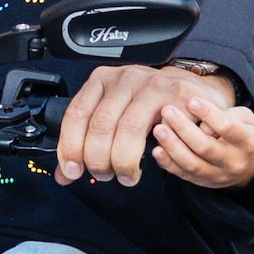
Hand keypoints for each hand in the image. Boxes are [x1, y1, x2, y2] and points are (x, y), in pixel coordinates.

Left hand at [56, 61, 233, 189]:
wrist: (188, 92)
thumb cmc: (147, 107)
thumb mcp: (113, 117)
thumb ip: (86, 142)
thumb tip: (64, 174)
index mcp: (101, 80)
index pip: (76, 114)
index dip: (70, 147)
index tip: (72, 172)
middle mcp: (124, 78)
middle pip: (100, 125)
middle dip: (98, 159)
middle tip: (103, 175)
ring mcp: (151, 85)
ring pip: (128, 130)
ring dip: (123, 162)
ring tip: (125, 176)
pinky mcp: (176, 96)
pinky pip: (160, 132)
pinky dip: (153, 153)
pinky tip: (151, 161)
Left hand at [153, 97, 253, 189]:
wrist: (249, 167)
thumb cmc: (242, 132)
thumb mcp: (245, 119)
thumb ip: (226, 116)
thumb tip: (200, 123)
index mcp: (248, 142)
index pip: (227, 127)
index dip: (208, 113)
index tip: (191, 100)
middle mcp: (233, 162)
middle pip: (205, 147)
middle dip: (184, 128)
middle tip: (167, 111)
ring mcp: (217, 175)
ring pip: (192, 164)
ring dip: (173, 146)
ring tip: (159, 130)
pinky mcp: (202, 182)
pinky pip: (183, 175)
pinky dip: (168, 163)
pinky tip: (156, 150)